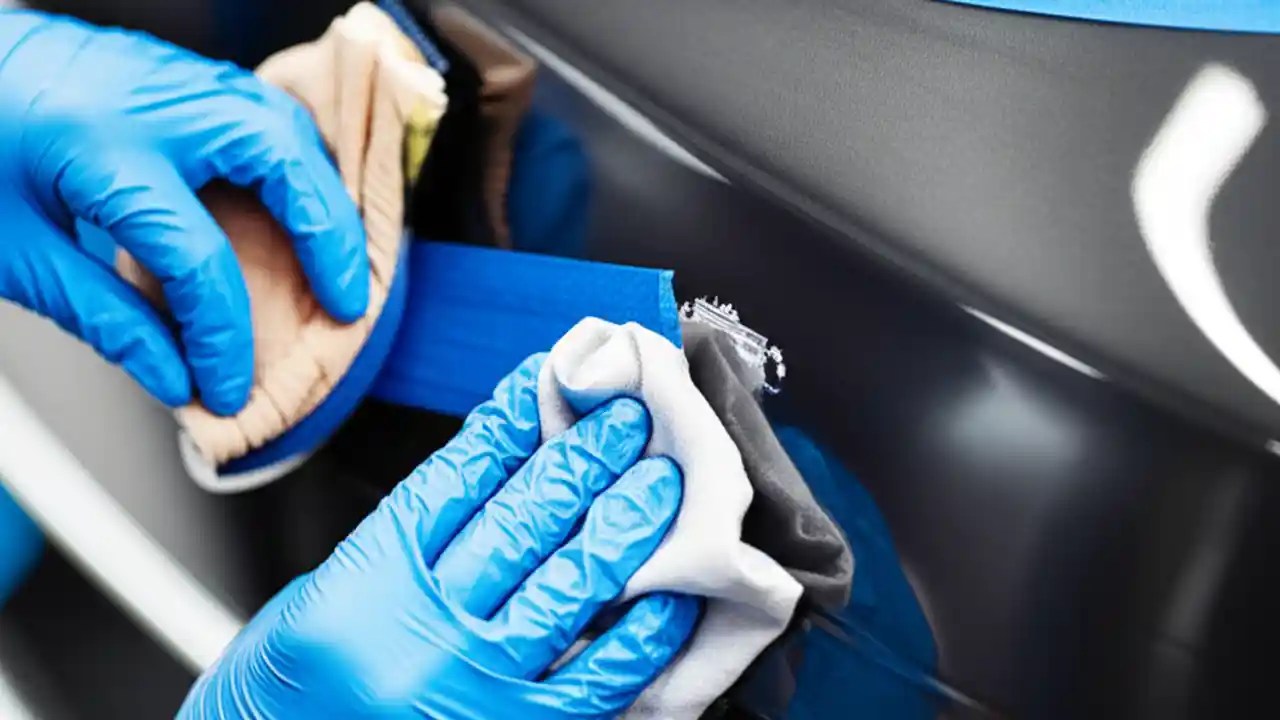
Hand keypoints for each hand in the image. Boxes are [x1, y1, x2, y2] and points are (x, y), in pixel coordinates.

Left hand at [0, 11, 367, 413]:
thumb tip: (171, 373)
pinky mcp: (171, 72)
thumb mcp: (13, 254)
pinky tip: (300, 199)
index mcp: (102, 154)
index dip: (223, 340)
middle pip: (280, 161)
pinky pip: (260, 108)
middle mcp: (150, 105)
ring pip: (283, 121)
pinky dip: (296, 158)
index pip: (199, 261)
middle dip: (328, 238)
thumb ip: (103, 317)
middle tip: (348, 302)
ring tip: (337, 256)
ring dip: (323, 192)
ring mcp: (167, 78)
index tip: (225, 388)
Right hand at [179, 355, 698, 718]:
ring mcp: (472, 683)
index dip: (511, 425)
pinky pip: (593, 682)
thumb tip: (488, 478)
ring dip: (621, 525)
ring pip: (567, 587)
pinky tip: (670, 595)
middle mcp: (422, 627)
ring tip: (660, 481)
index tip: (548, 383)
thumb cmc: (288, 688)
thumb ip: (403, 545)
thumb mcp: (325, 597)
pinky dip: (639, 637)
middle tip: (628, 416)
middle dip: (583, 460)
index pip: (457, 479)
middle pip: (522, 521)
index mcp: (369, 578)